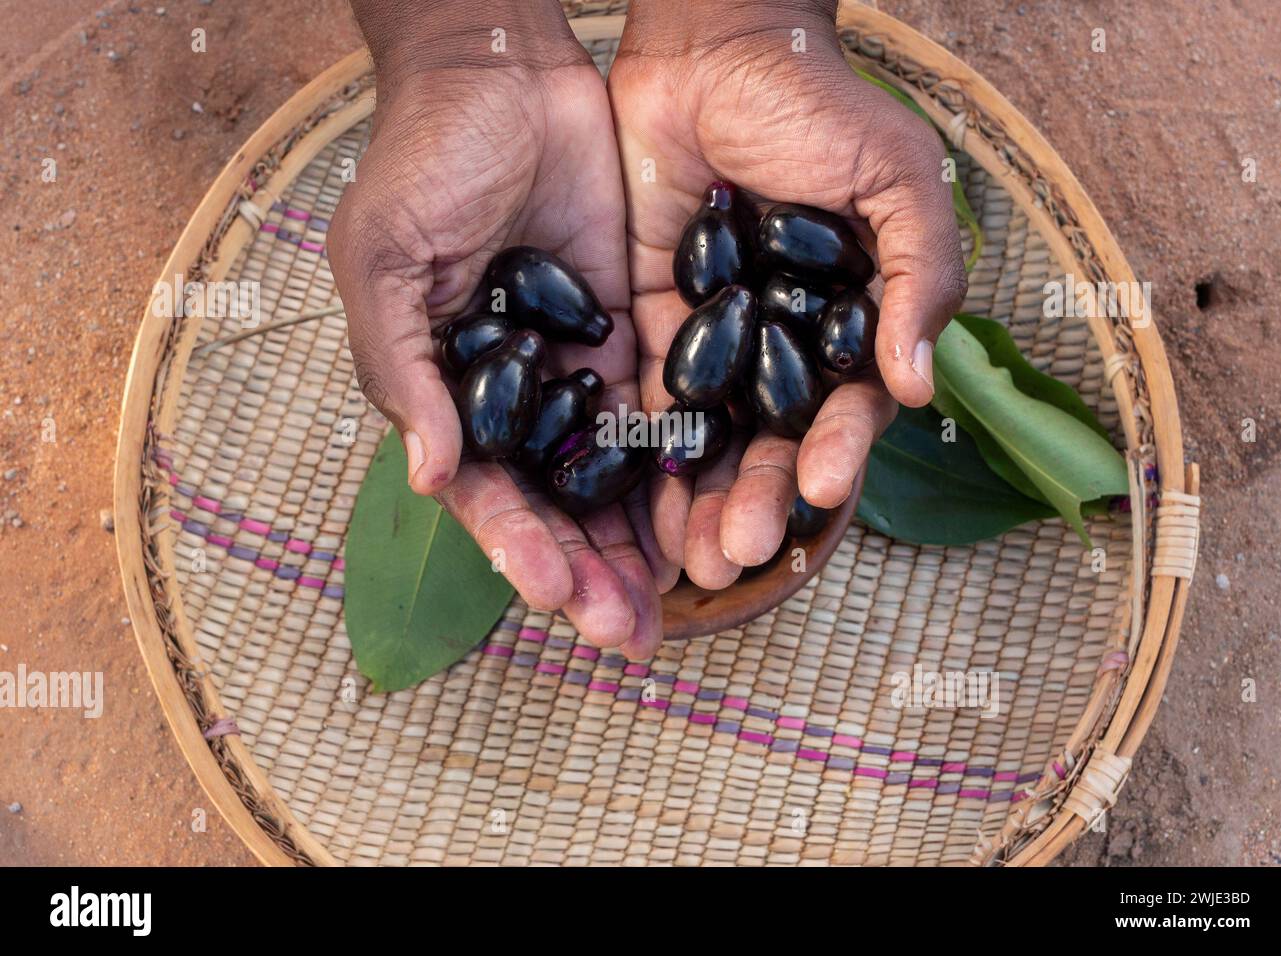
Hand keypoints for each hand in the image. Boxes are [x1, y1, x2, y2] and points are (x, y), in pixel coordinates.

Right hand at [329, 0, 673, 657]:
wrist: (503, 80)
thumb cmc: (423, 165)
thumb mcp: (387, 263)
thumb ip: (406, 371)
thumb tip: (432, 478)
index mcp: (448, 397)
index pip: (486, 493)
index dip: (518, 548)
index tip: (558, 596)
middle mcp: (517, 401)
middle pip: (557, 506)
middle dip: (591, 573)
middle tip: (630, 635)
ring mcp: (577, 372)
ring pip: (614, 478)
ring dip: (641, 542)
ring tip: (681, 599)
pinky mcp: (633, 336)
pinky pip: (660, 416)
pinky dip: (680, 470)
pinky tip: (709, 514)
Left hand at [608, 0, 966, 588]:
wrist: (711, 51)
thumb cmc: (816, 106)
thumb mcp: (895, 179)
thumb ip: (918, 275)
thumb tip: (917, 386)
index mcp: (850, 324)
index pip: (848, 407)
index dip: (838, 450)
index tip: (820, 486)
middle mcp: (784, 349)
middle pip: (773, 443)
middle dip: (757, 500)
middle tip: (736, 551)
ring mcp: (717, 345)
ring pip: (710, 441)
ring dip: (701, 503)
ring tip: (690, 561)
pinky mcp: (651, 328)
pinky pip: (649, 403)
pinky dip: (645, 458)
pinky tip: (636, 512)